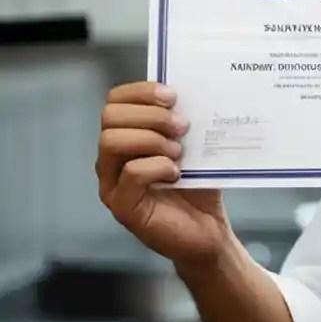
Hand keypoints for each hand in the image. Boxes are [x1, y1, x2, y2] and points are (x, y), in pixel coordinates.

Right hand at [97, 81, 229, 269]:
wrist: (208, 230)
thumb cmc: (199, 186)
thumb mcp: (195, 145)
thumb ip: (185, 121)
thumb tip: (193, 91)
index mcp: (127, 136)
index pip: (115, 100)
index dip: (142, 91)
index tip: (173, 96)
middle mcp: (112, 158)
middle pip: (110, 116)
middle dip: (151, 116)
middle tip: (182, 128)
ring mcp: (112, 182)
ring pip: (112, 141)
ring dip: (152, 140)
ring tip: (178, 153)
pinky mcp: (122, 205)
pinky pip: (131, 172)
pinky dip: (158, 167)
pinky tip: (176, 174)